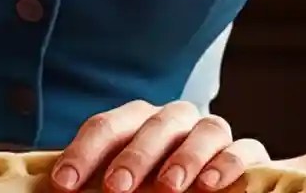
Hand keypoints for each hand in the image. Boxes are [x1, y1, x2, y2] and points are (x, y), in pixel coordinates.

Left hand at [51, 100, 269, 192]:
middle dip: (133, 156)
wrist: (210, 183)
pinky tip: (209, 186)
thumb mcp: (124, 184)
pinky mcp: (247, 152)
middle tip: (116, 188)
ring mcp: (211, 132)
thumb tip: (57, 191)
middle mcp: (174, 119)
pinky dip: (226, 164)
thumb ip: (98, 183)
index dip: (82, 153)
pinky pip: (242, 148)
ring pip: (204, 129)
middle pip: (154, 124)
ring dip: (185, 157)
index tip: (63, 184)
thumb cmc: (152, 184)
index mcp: (136, 121)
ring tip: (169, 187)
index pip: (106, 127)